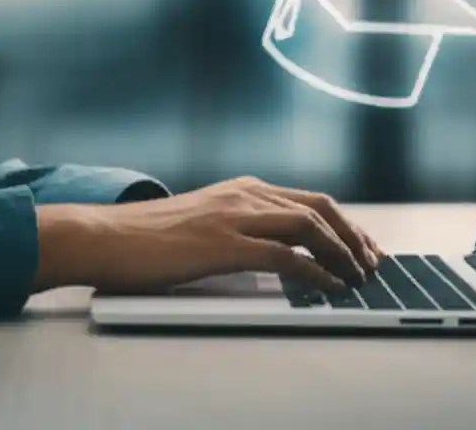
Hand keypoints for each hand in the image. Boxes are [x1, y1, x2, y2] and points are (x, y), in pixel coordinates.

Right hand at [34, 176, 383, 292]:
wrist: (103, 235)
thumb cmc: (144, 238)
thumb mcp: (201, 222)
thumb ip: (236, 228)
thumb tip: (271, 252)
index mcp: (240, 189)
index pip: (308, 200)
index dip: (343, 224)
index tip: (363, 247)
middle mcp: (244, 195)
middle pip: (319, 208)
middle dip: (353, 236)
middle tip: (371, 263)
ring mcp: (234, 217)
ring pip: (308, 227)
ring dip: (341, 254)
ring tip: (356, 278)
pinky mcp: (222, 244)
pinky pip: (284, 257)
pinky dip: (314, 273)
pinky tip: (327, 288)